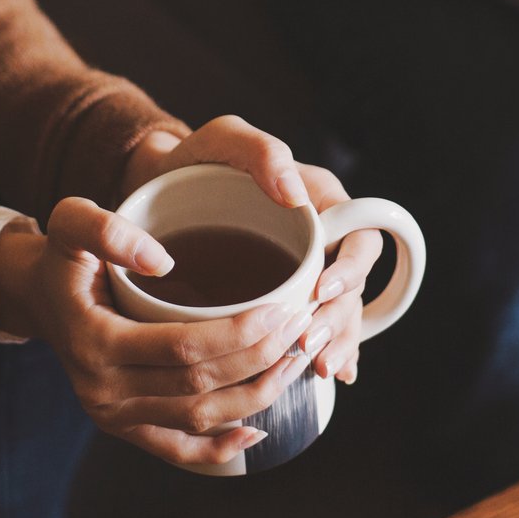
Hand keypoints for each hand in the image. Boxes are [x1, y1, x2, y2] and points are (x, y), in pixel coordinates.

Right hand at [0, 196, 315, 466]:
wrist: (39, 298)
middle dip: (260, 359)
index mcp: (95, 342)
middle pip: (198, 385)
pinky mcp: (125, 428)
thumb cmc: (65, 258)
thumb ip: (107, 232)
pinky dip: (219, 449)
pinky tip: (258, 432)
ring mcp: (113, 415)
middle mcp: (103, 390)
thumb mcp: (71, 225)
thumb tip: (160, 261)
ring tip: (296, 363)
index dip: (239, 333)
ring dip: (255, 396)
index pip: (182, 346)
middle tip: (301, 328)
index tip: (282, 310)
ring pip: (198, 417)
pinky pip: (177, 450)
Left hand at [122, 116, 383, 382]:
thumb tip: (295, 195)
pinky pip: (311, 329)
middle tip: (309, 346)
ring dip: (334, 344)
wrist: (157, 189)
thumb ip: (262, 152)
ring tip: (315, 369)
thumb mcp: (224, 140)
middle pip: (353, 286)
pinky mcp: (282, 300)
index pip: (361, 237)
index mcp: (321, 201)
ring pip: (337, 315)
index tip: (322, 291)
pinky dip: (320, 354)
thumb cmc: (195, 159)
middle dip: (339, 320)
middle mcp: (320, 240)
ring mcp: (303, 273)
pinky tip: (314, 378)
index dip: (353, 268)